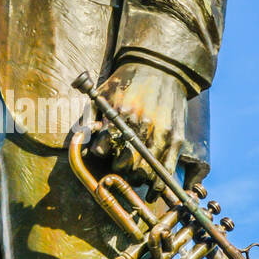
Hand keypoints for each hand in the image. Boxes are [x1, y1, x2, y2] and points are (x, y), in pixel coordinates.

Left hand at [87, 61, 188, 183]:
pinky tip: (154, 191)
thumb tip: (82, 138)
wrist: (162, 67)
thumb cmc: (128, 81)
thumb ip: (90, 116)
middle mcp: (140, 127)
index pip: (103, 149)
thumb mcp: (104, 93)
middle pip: (125, 165)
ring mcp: (161, 134)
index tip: (104, 154)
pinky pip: (167, 169)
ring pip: (145, 171)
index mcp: (119, 115)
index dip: (102, 154)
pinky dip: (159, 184)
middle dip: (119, 169)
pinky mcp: (176, 138)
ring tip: (134, 175)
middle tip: (119, 166)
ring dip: (137, 178)